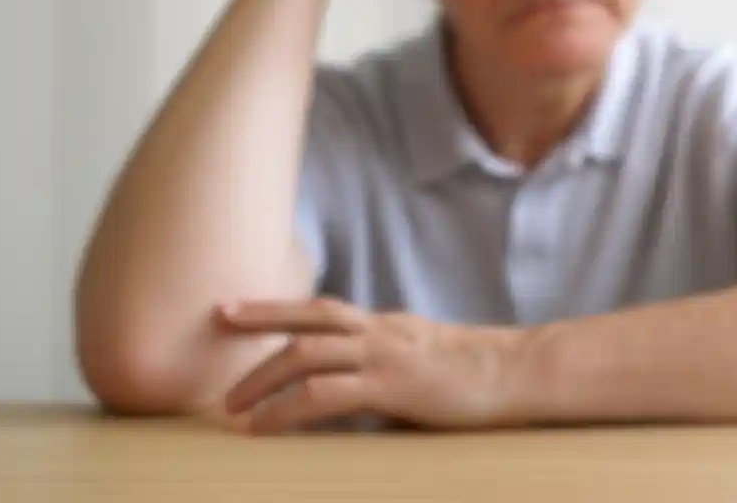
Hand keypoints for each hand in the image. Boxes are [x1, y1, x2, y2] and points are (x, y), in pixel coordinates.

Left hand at [217, 298, 527, 432]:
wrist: (519, 372)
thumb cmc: (482, 375)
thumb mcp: (429, 360)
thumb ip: (393, 368)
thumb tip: (362, 390)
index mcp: (388, 326)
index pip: (323, 312)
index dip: (279, 310)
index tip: (240, 310)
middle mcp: (380, 332)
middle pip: (307, 317)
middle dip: (258, 317)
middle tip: (217, 319)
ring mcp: (384, 355)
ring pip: (306, 353)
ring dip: (261, 376)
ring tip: (232, 404)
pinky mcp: (391, 385)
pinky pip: (324, 393)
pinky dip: (286, 408)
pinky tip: (263, 426)